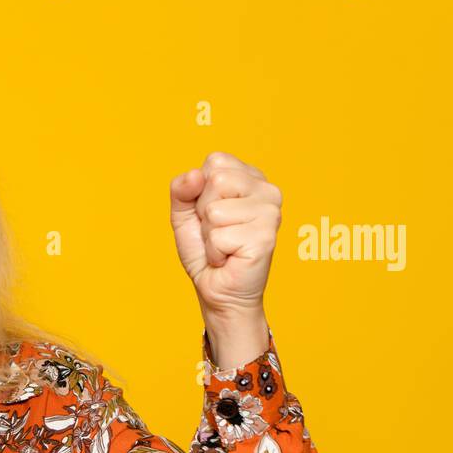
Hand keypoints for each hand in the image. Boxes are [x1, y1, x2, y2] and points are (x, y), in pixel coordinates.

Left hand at [169, 151, 280, 318]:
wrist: (217, 291)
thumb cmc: (205, 252)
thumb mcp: (184, 214)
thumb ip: (182, 189)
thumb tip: (195, 174)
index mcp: (251, 178)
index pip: (215, 161)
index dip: (201, 191)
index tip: (211, 213)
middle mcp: (268, 190)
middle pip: (217, 180)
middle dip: (204, 212)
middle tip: (217, 231)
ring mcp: (270, 213)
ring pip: (215, 211)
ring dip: (209, 235)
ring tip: (224, 246)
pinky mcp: (266, 237)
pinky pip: (219, 237)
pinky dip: (215, 252)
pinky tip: (229, 258)